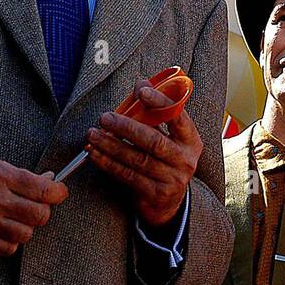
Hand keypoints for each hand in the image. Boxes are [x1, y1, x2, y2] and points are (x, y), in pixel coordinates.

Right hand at [0, 146, 68, 257]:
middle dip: (43, 209)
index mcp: (0, 175)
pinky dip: (11, 240)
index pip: (45, 190)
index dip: (58, 192)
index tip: (58, 191)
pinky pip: (7, 248)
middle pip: (40, 216)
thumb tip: (49, 183)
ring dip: (27, 226)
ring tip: (17, 215)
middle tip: (36, 203)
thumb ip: (20, 175)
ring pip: (26, 234)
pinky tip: (4, 227)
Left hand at [85, 80, 201, 226]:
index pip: (178, 117)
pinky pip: (128, 175)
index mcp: (191, 140)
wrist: (168, 202)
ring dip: (111, 145)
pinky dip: (108, 163)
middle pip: (154, 141)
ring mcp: (172, 179)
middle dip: (126, 127)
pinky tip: (95, 153)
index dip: (161, 102)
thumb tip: (141, 82)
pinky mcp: (156, 194)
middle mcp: (186, 160)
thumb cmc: (164, 160)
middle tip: (105, 117)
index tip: (141, 91)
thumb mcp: (166, 136)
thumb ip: (155, 111)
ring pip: (137, 159)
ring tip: (93, 134)